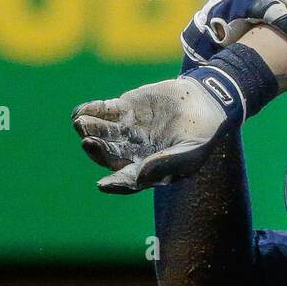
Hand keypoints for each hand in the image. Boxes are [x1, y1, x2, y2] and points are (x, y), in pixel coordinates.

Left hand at [72, 78, 225, 192]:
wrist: (206, 101)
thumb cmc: (202, 132)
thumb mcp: (191, 151)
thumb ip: (167, 163)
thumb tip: (140, 177)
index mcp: (147, 169)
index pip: (126, 180)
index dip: (115, 183)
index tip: (103, 184)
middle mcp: (132, 151)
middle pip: (109, 155)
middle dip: (97, 150)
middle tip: (87, 142)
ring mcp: (127, 129)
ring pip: (102, 133)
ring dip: (90, 129)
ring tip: (80, 123)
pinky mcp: (125, 108)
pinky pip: (104, 112)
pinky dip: (92, 111)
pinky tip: (81, 112)